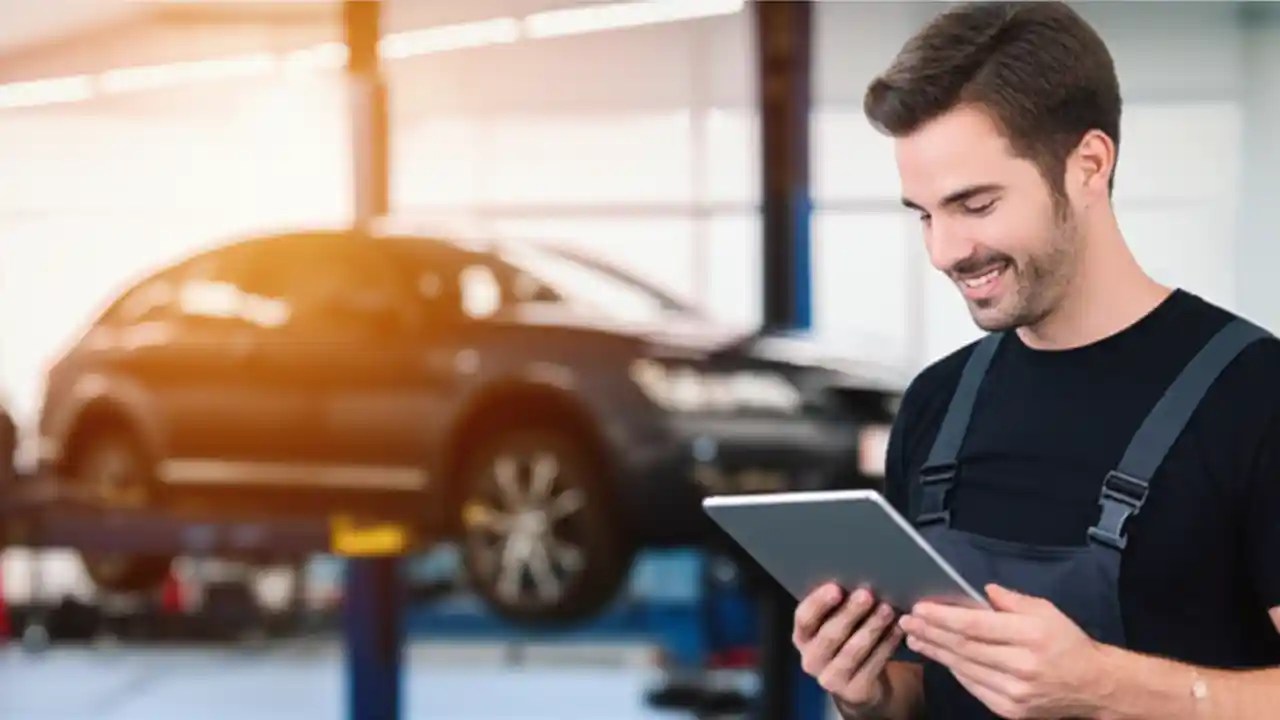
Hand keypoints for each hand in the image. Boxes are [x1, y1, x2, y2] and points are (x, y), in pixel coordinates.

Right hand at [793, 582, 905, 710]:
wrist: (857, 684)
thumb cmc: (846, 641)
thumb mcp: (835, 625)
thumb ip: (838, 608)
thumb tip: (857, 579)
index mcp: (802, 638)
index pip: (804, 618)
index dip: (818, 603)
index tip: (836, 587)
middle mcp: (810, 660)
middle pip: (829, 635)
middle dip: (850, 613)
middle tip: (867, 594)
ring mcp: (830, 679)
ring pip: (852, 651)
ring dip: (871, 628)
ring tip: (887, 610)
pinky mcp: (853, 692)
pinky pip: (872, 665)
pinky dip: (886, 645)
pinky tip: (898, 630)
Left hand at [900, 583, 1109, 719]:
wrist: (1094, 686)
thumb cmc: (1067, 642)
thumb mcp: (1046, 611)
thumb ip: (1011, 601)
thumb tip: (980, 592)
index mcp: (1030, 636)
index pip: (975, 625)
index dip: (943, 617)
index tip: (919, 608)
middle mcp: (1021, 666)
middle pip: (964, 647)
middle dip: (931, 633)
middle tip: (907, 621)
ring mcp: (1014, 692)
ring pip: (964, 668)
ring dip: (936, 652)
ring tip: (915, 638)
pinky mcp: (1010, 710)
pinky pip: (973, 686)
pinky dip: (954, 670)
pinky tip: (940, 656)